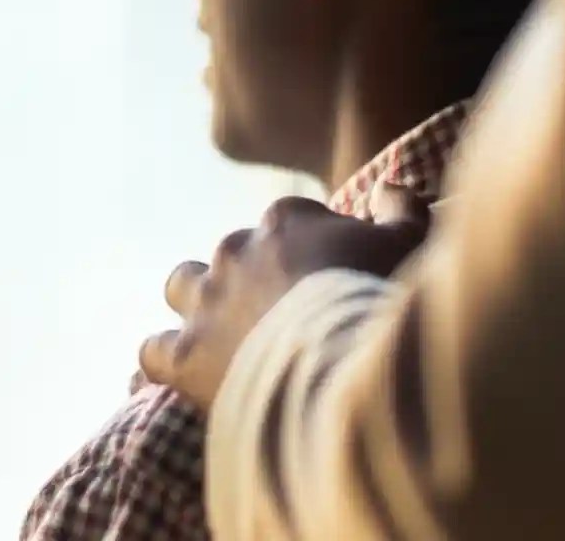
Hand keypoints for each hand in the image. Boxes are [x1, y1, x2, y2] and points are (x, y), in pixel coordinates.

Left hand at [139, 182, 430, 408]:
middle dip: (255, 274)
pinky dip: (168, 362)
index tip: (334, 276)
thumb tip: (389, 189)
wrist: (342, 373)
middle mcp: (236, 252)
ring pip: (182, 286)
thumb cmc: (380, 303)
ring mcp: (206, 303)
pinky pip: (153, 354)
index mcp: (285, 221)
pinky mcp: (184, 356)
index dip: (314, 246)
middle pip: (235, 253)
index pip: (291, 219)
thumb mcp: (411, 244)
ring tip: (227, 335)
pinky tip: (187, 376)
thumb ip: (400, 210)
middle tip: (289, 314)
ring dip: (199, 303)